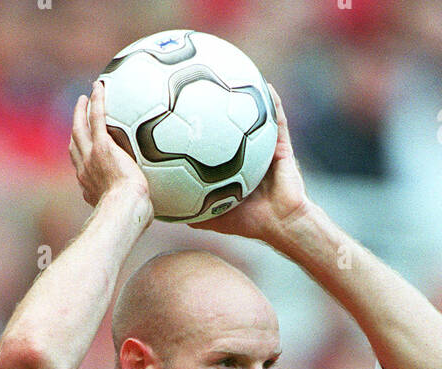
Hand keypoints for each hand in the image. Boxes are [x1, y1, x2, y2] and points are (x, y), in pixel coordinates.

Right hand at [69, 81, 152, 214]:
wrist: (125, 210)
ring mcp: (91, 157)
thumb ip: (138, 208)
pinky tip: (99, 86)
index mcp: (90, 187)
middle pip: (74, 146)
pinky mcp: (102, 146)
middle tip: (78, 118)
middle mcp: (85, 171)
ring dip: (80, 112)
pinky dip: (96, 101)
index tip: (86, 152)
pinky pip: (97, 117)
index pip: (82, 170)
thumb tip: (151, 211)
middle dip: (75, 131)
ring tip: (85, 98)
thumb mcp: (133, 215)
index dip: (82, 158)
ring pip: (79, 128)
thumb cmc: (132, 218)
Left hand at [188, 84, 309, 241]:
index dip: (198, 124)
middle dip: (218, 99)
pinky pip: (278, 119)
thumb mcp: (211, 216)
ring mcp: (265, 147)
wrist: (282, 225)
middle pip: (231, 120)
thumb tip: (159, 205)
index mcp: (232, 164)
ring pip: (254, 114)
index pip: (213, 140)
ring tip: (234, 70)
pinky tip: (265, 85)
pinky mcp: (282, 145)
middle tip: (200, 79)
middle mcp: (248, 151)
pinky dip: (274, 102)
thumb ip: (188, 210)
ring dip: (246, 93)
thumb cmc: (250, 222)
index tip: (180, 107)